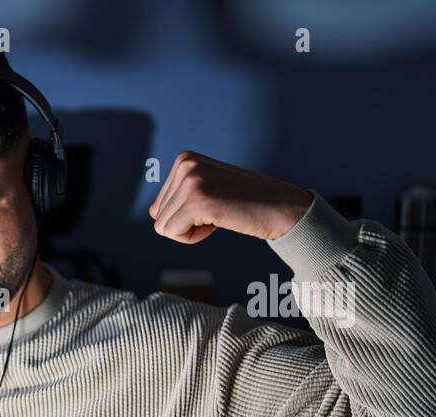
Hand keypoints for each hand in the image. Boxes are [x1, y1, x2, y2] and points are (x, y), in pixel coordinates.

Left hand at [148, 151, 312, 243]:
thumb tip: (154, 213)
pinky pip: (174, 233)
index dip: (183, 217)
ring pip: (163, 227)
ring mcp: (191, 181)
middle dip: (184, 224)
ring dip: (190, 231)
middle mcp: (184, 165)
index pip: (158, 206)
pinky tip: (217, 222)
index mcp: (184, 159)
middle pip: (157, 216)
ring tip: (218, 215)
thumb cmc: (244, 202)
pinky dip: (194, 237)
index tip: (211, 206)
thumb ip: (180, 193)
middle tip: (216, 212)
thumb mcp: (206, 186)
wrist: (280, 207)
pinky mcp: (197, 200)